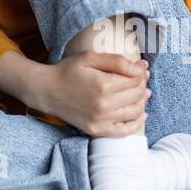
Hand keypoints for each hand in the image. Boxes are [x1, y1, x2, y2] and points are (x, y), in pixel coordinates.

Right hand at [33, 51, 150, 136]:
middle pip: (137, 95)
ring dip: (142, 102)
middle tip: (141, 79)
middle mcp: (104, 105)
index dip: (141, 72)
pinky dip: (137, 123)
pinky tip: (141, 114)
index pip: (135, 80)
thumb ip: (115, 61)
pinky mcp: (97, 130)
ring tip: (142, 93)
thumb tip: (139, 69)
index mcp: (103, 84)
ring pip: (135, 112)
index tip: (141, 68)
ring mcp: (101, 120)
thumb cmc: (67, 71)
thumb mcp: (89, 58)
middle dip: (143, 85)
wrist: (47, 91)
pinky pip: (125, 131)